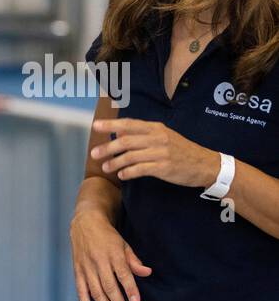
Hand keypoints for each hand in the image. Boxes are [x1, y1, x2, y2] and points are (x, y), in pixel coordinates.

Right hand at [70, 209, 151, 300]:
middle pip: (109, 286)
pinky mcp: (77, 271)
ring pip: (96, 291)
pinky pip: (81, 290)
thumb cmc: (108, 236)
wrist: (85, 224)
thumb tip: (147, 273)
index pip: (123, 275)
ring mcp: (87, 267)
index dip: (130, 289)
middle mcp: (99, 262)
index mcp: (113, 254)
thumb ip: (134, 261)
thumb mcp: (124, 244)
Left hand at [90, 119, 218, 186]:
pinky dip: (128, 172)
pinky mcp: (165, 167)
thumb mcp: (164, 137)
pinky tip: (122, 175)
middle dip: (108, 147)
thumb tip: (118, 132)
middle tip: (94, 154)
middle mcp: (158, 138)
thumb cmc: (181, 150)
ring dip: (115, 162)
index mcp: (156, 128)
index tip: (95, 126)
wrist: (207, 164)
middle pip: (126, 141)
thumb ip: (141, 134)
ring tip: (106, 168)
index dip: (111, 124)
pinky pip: (141, 169)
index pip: (129, 124)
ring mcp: (162, 153)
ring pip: (131, 156)